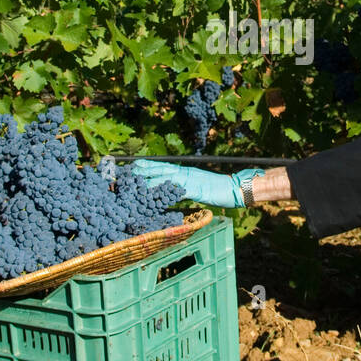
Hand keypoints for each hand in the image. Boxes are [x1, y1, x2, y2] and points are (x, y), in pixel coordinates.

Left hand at [132, 161, 263, 207]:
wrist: (233, 189)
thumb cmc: (216, 189)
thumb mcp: (196, 186)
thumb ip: (183, 187)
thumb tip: (170, 191)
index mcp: (185, 170)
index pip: (163, 166)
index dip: (148, 165)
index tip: (134, 165)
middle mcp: (185, 172)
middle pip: (161, 169)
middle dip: (144, 170)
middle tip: (128, 171)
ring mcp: (190, 180)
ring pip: (167, 177)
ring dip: (151, 179)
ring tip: (136, 182)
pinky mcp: (195, 189)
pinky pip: (179, 191)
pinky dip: (167, 192)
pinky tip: (156, 195)